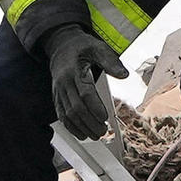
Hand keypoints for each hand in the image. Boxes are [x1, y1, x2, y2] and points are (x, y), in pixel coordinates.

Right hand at [39, 24, 112, 140]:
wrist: (60, 44)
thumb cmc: (81, 47)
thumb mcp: (98, 48)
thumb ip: (111, 61)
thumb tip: (124, 75)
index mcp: (74, 71)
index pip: (84, 93)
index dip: (95, 107)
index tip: (105, 117)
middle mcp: (64, 82)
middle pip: (76, 108)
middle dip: (90, 123)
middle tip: (103, 130)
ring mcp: (58, 91)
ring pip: (68, 114)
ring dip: (82, 128)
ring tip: (95, 135)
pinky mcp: (56, 96)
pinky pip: (61, 115)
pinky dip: (71, 127)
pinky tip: (81, 134)